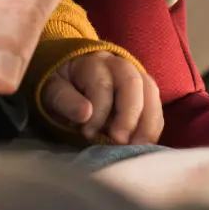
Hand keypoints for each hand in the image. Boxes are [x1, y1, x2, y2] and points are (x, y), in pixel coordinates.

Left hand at [40, 51, 163, 144]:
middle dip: (129, 115)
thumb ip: (65, 101)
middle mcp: (117, 63)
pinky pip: (156, 102)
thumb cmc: (61, 86)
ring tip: (137, 146)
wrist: (70, 75)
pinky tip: (144, 141)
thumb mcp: (52, 91)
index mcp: (91, 62)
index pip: (102, 84)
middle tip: (120, 142)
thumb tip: (85, 113)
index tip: (88, 134)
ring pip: (150, 91)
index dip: (98, 112)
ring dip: (147, 122)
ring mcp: (134, 73)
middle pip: (133, 83)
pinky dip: (154, 124)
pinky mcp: (144, 88)